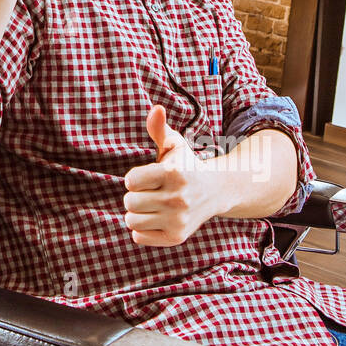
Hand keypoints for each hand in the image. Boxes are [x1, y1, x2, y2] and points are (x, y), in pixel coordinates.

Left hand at [123, 105, 218, 246]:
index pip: (131, 180)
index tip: (146, 177)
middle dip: (134, 195)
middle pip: (129, 202)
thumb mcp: (174, 145)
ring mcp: (178, 220)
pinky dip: (141, 229)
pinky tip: (155, 218)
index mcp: (173, 174)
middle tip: (149, 192)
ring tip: (151, 205)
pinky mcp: (177, 236)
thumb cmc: (186, 165)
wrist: (216, 191)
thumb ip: (159, 128)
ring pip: (132, 220)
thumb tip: (156, 108)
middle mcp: (178, 198)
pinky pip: (139, 236)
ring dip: (136, 212)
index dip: (134, 178)